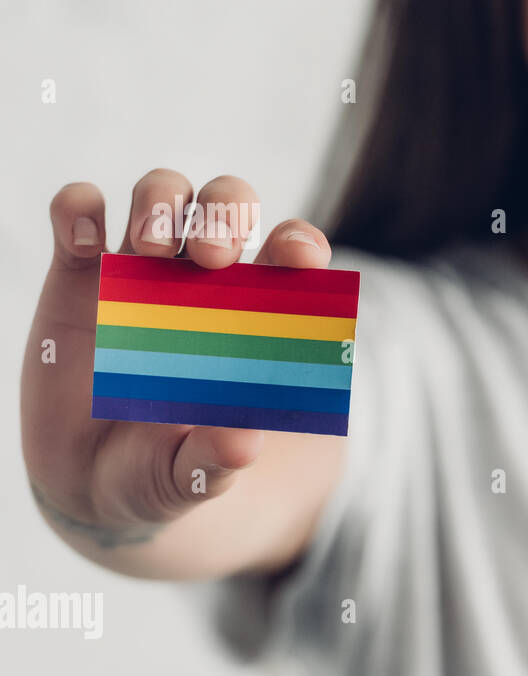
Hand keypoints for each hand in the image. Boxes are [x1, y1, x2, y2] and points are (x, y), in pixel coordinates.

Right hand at [21, 169, 333, 553]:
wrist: (90, 481)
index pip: (291, 259)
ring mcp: (139, 271)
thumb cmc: (165, 469)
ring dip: (161, 202)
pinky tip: (84, 242)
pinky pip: (79, 212)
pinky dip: (80, 208)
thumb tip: (244, 444)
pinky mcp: (77, 273)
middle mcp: (202, 282)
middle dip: (226, 212)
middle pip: (227, 206)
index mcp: (252, 318)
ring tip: (150, 249)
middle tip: (213, 256)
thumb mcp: (191, 477)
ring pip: (161, 194)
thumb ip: (217, 461)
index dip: (301, 244)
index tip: (302, 257)